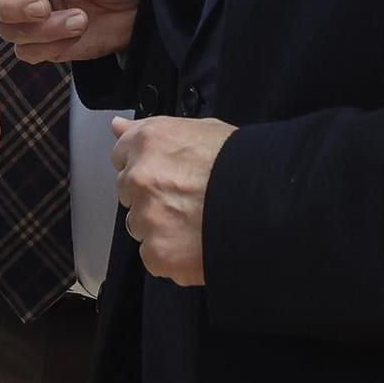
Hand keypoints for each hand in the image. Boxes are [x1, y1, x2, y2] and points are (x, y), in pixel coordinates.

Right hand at [0, 0, 140, 63]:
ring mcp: (28, 16)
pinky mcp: (41, 43)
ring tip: (79, 18)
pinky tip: (76, 30)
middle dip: (13, 7)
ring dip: (43, 29)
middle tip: (45, 6)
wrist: (141, 2)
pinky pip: (25, 52)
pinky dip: (50, 45)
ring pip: (6, 30)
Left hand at [111, 116, 233, 286]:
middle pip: (129, 191)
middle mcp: (139, 177)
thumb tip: (116, 126)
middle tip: (185, 199)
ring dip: (159, 225)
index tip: (164, 173)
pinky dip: (171, 254)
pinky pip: (153, 256)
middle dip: (149, 195)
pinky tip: (196, 244)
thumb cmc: (239, 162)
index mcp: (148, 142)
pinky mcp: (158, 253)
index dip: (144, 164)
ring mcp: (146, 217)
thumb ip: (149, 130)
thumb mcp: (198, 129)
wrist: (267, 202)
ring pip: (139, 225)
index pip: (122, 155)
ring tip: (195, 223)